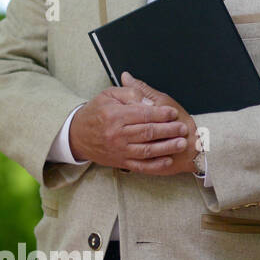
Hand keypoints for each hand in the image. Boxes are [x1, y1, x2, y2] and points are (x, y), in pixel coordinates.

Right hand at [68, 75, 189, 172]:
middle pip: (148, 132)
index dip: (161, 113)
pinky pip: (140, 166)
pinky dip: (155, 165)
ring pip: (147, 150)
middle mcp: (116, 134)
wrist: (76, 135)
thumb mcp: (108, 95)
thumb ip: (130, 93)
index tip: (172, 112)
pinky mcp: (120, 162)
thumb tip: (148, 101)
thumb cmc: (94, 113)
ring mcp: (119, 150)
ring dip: (167, 147)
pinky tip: (167, 160)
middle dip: (169, 130)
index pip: (143, 114)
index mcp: (114, 115)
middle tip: (183, 127)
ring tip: (181, 142)